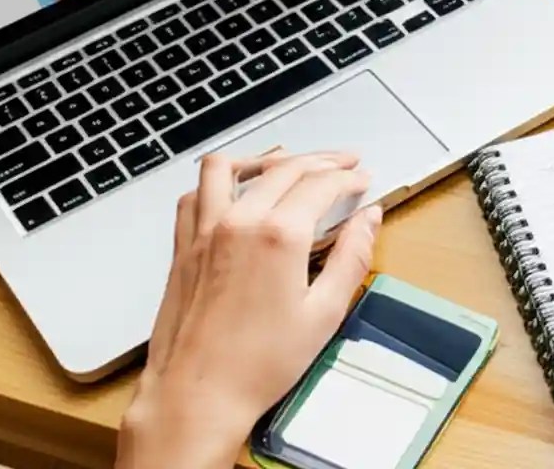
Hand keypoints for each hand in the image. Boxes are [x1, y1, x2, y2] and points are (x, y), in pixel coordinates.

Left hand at [116, 151, 381, 468]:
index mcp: (278, 236)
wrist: (198, 395)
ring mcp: (205, 232)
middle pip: (284, 168)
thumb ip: (352, 258)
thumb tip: (369, 221)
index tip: (362, 181)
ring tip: (286, 161)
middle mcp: (238, 223)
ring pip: (229, 167)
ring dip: (263, 157)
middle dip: (319, 160)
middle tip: (342, 163)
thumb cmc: (259, 364)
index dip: (348, 178)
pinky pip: (195, 195)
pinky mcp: (184, 248)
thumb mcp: (325, 313)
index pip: (321, 184)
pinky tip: (233, 189)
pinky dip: (218, 181)